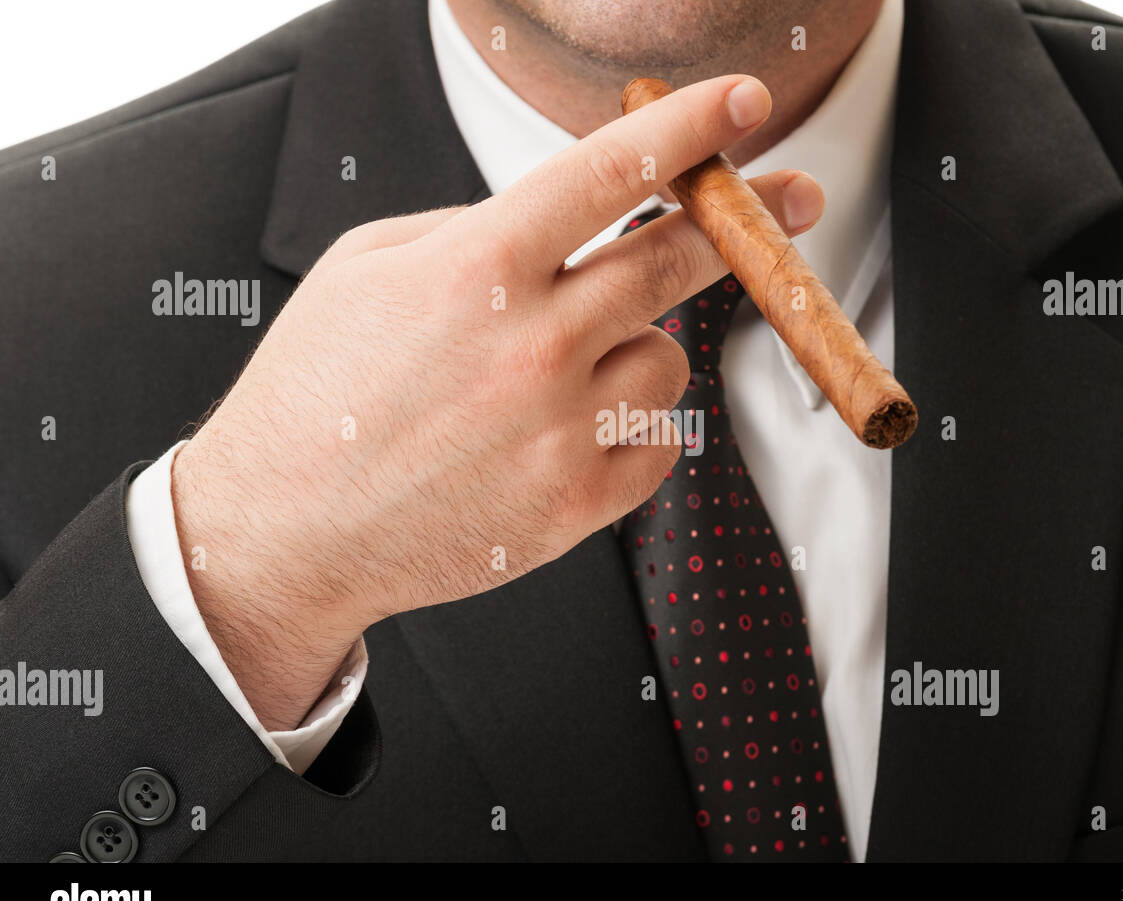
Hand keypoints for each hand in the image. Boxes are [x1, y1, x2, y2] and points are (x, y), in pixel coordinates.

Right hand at [170, 74, 824, 729]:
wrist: (285, 528)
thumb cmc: (318, 390)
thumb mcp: (368, 268)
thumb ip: (477, 230)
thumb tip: (570, 225)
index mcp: (478, 264)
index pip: (610, 171)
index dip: (689, 125)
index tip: (743, 101)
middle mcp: (533, 342)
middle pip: (676, 261)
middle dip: (742, 223)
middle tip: (788, 204)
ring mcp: (562, 429)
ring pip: (668, 361)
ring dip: (636, 352)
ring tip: (561, 378)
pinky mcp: (577, 503)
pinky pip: (659, 445)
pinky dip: (631, 432)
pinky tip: (566, 435)